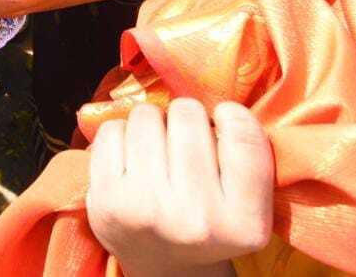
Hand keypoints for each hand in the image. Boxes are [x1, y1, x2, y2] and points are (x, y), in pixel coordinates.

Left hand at [86, 100, 273, 276]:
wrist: (165, 269)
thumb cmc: (209, 222)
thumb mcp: (248, 204)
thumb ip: (245, 155)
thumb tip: (216, 97)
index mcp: (244, 223)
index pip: (243, 134)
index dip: (231, 116)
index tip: (223, 123)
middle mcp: (196, 219)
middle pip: (188, 114)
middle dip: (186, 118)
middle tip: (184, 143)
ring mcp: (147, 209)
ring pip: (146, 114)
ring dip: (152, 124)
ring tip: (158, 153)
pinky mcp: (107, 199)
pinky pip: (111, 128)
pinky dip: (122, 135)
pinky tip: (132, 161)